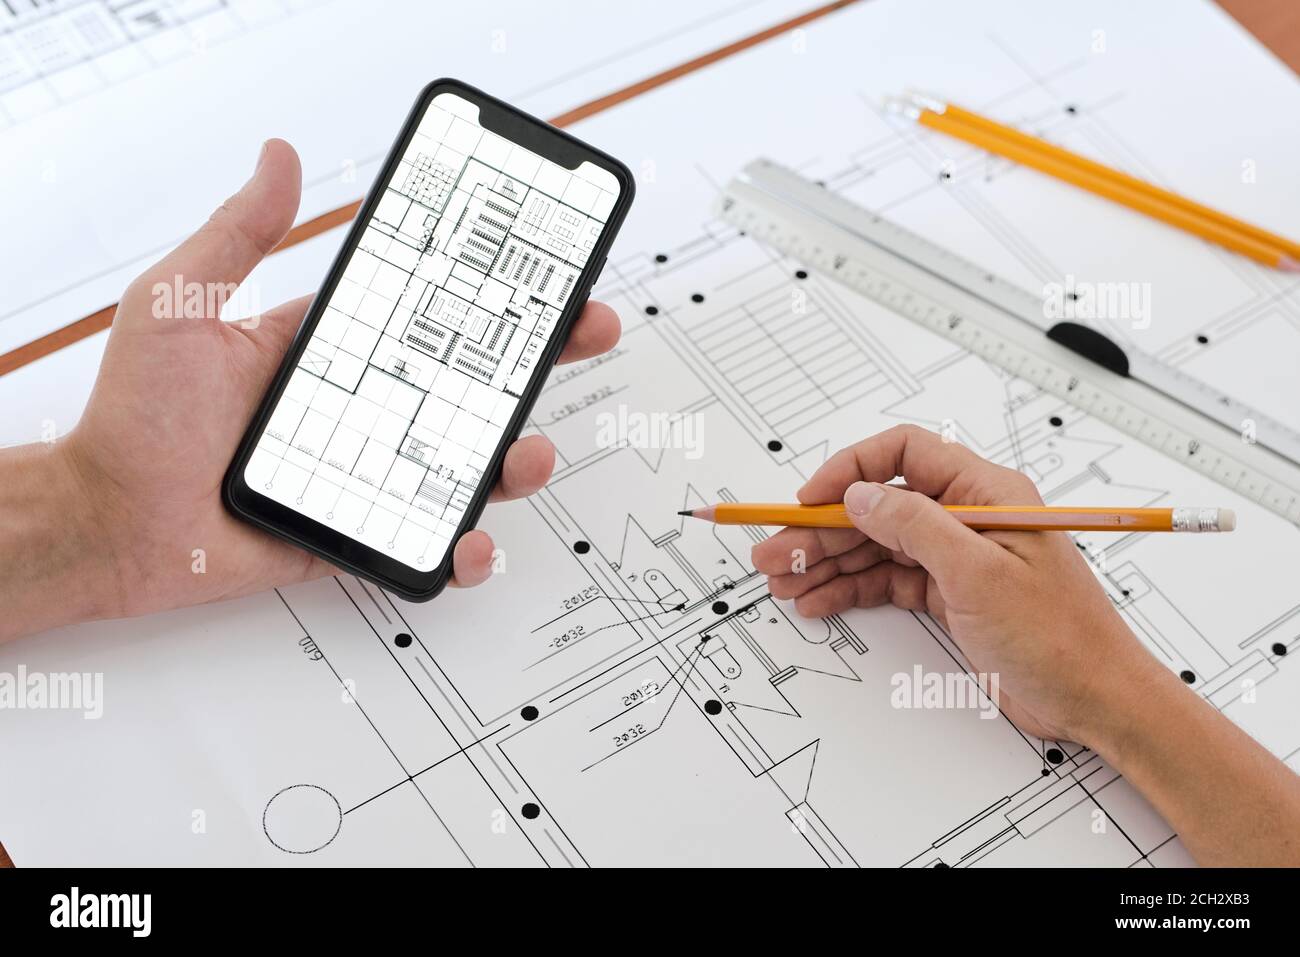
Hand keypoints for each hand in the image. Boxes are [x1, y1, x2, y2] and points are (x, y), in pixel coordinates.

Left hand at [31, 140, 619, 626]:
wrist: (109, 521)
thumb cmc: (135, 415)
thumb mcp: (185, 302)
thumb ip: (239, 234)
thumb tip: (279, 158)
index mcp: (336, 352)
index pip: (431, 316)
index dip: (491, 295)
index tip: (541, 272)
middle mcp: (364, 412)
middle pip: (472, 387)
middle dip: (539, 361)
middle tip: (584, 333)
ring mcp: (368, 477)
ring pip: (467, 467)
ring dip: (516, 459)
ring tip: (527, 452)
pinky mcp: (359, 536)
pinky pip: (425, 546)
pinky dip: (460, 551)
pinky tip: (467, 539)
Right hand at [752, 424, 1171, 746]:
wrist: (1095, 699)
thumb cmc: (1060, 635)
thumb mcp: (979, 573)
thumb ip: (914, 527)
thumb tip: (859, 495)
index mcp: (985, 492)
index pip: (903, 455)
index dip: (849, 470)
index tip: (808, 498)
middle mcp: (966, 517)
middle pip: (877, 507)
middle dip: (821, 529)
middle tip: (774, 553)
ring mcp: (956, 557)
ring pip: (875, 546)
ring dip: (827, 562)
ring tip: (782, 581)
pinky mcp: (949, 594)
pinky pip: (886, 580)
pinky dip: (850, 589)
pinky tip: (818, 600)